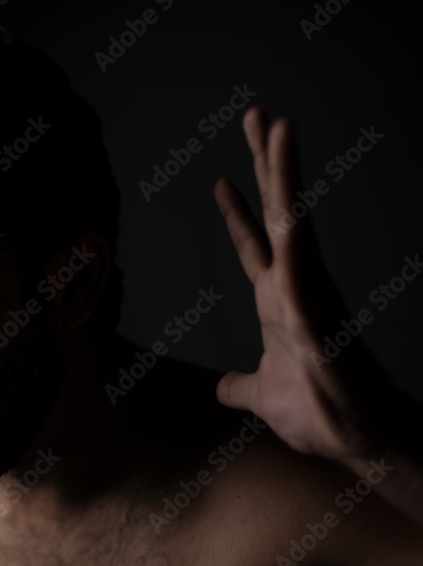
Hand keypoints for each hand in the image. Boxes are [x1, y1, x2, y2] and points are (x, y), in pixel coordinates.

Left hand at [212, 107, 401, 460]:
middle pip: (277, 213)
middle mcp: (294, 287)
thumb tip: (222, 387)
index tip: (222, 179)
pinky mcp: (319, 324)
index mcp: (277, 300)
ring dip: (283, 178)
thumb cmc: (316, 414)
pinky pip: (304, 276)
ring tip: (279, 129)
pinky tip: (288, 212)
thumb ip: (239, 385)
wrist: (350, 442)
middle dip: (266, 164)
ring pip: (293, 225)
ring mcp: (308, 298)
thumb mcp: (260, 396)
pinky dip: (295, 245)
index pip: (254, 245)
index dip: (238, 213)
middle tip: (258, 116)